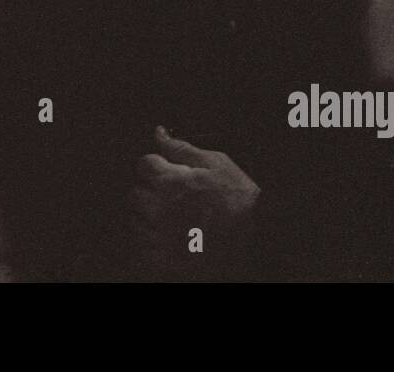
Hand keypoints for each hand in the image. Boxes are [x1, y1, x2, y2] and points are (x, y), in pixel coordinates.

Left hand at [126, 125, 261, 278]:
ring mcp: (158, 235)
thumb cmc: (238, 199)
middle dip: (149, 192)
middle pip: (135, 193)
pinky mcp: (161, 259)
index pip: (143, 164)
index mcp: (168, 181)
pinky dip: (150, 244)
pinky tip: (169, 240)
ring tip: (173, 220)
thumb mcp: (216, 163)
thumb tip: (159, 133)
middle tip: (171, 197)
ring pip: (135, 221)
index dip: (155, 166)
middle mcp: (158, 207)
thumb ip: (181, 148)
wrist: (258, 237)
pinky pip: (141, 249)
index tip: (167, 172)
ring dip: (148, 218)